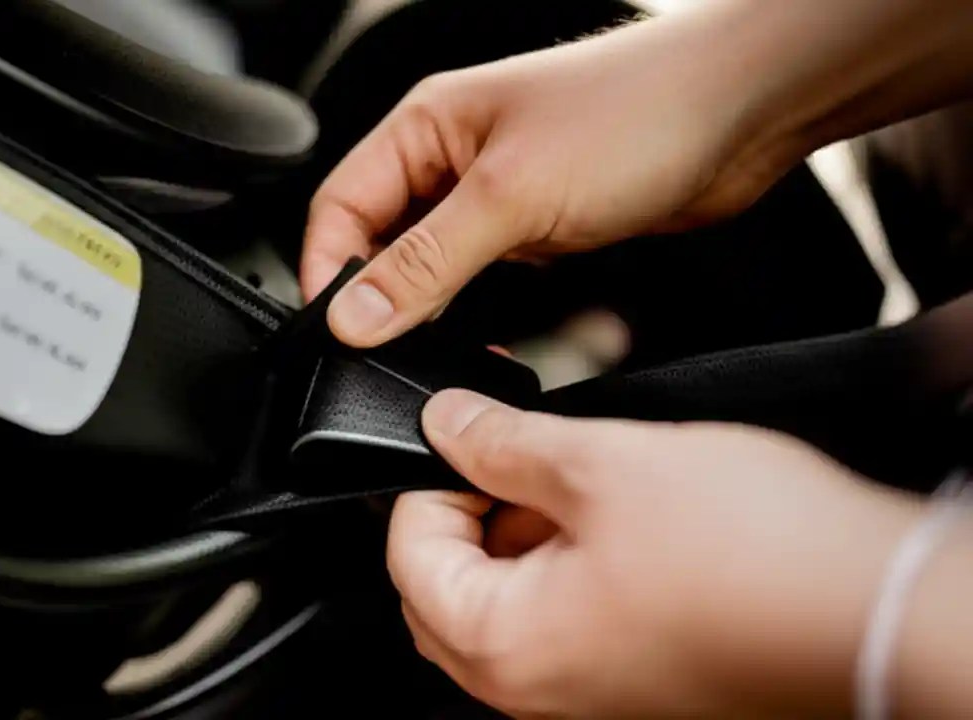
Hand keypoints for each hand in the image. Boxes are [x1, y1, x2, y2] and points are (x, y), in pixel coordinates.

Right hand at [301, 4, 803, 347]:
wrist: (743, 111)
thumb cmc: (635, 111)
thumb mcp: (510, 197)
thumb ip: (426, 263)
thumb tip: (355, 314)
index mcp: (425, 126)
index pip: (339, 206)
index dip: (328, 272)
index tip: (336, 333)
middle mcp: (452, 158)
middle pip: (379, 239)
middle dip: (374, 296)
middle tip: (379, 354)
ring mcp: (496, 194)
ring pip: (429, 264)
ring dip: (424, 309)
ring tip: (427, 353)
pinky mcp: (537, 226)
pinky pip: (479, 276)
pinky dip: (470, 313)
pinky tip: (477, 341)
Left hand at [388, 389, 924, 718]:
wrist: (873, 610)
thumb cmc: (750, 555)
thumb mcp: (602, 464)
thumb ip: (503, 444)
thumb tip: (446, 424)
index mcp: (502, 645)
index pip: (407, 555)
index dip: (427, 482)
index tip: (466, 441)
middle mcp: (533, 688)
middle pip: (444, 589)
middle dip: (467, 513)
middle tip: (512, 459)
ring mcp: (582, 692)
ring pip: (502, 605)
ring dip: (517, 536)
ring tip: (579, 481)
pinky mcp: (628, 680)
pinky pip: (558, 623)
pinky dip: (562, 565)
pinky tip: (615, 518)